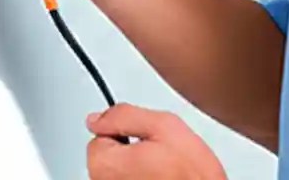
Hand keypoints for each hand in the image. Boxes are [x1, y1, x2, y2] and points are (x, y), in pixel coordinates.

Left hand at [86, 105, 226, 179]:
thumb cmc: (191, 174)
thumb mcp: (163, 125)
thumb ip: (124, 115)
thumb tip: (97, 118)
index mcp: (104, 164)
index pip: (101, 132)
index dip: (129, 130)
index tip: (148, 139)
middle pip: (108, 154)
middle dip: (131, 149)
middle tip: (159, 154)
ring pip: (120, 171)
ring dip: (138, 167)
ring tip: (163, 171)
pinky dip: (143, 179)